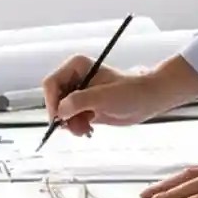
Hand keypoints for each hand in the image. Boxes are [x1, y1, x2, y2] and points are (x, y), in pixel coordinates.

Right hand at [41, 54, 197, 136]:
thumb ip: (80, 102)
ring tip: (85, 131)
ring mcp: (78, 93)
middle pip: (53, 100)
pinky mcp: (83, 106)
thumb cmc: (130, 92)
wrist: (147, 101)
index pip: (51, 84)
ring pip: (60, 112)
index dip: (52, 103)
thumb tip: (60, 112)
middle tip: (76, 129)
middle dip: (63, 117)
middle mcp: (74, 78)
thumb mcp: (104, 97)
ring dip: (70, 125)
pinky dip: (75, 127)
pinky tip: (88, 130)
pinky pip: (69, 119)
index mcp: (76, 66)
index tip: (60, 119)